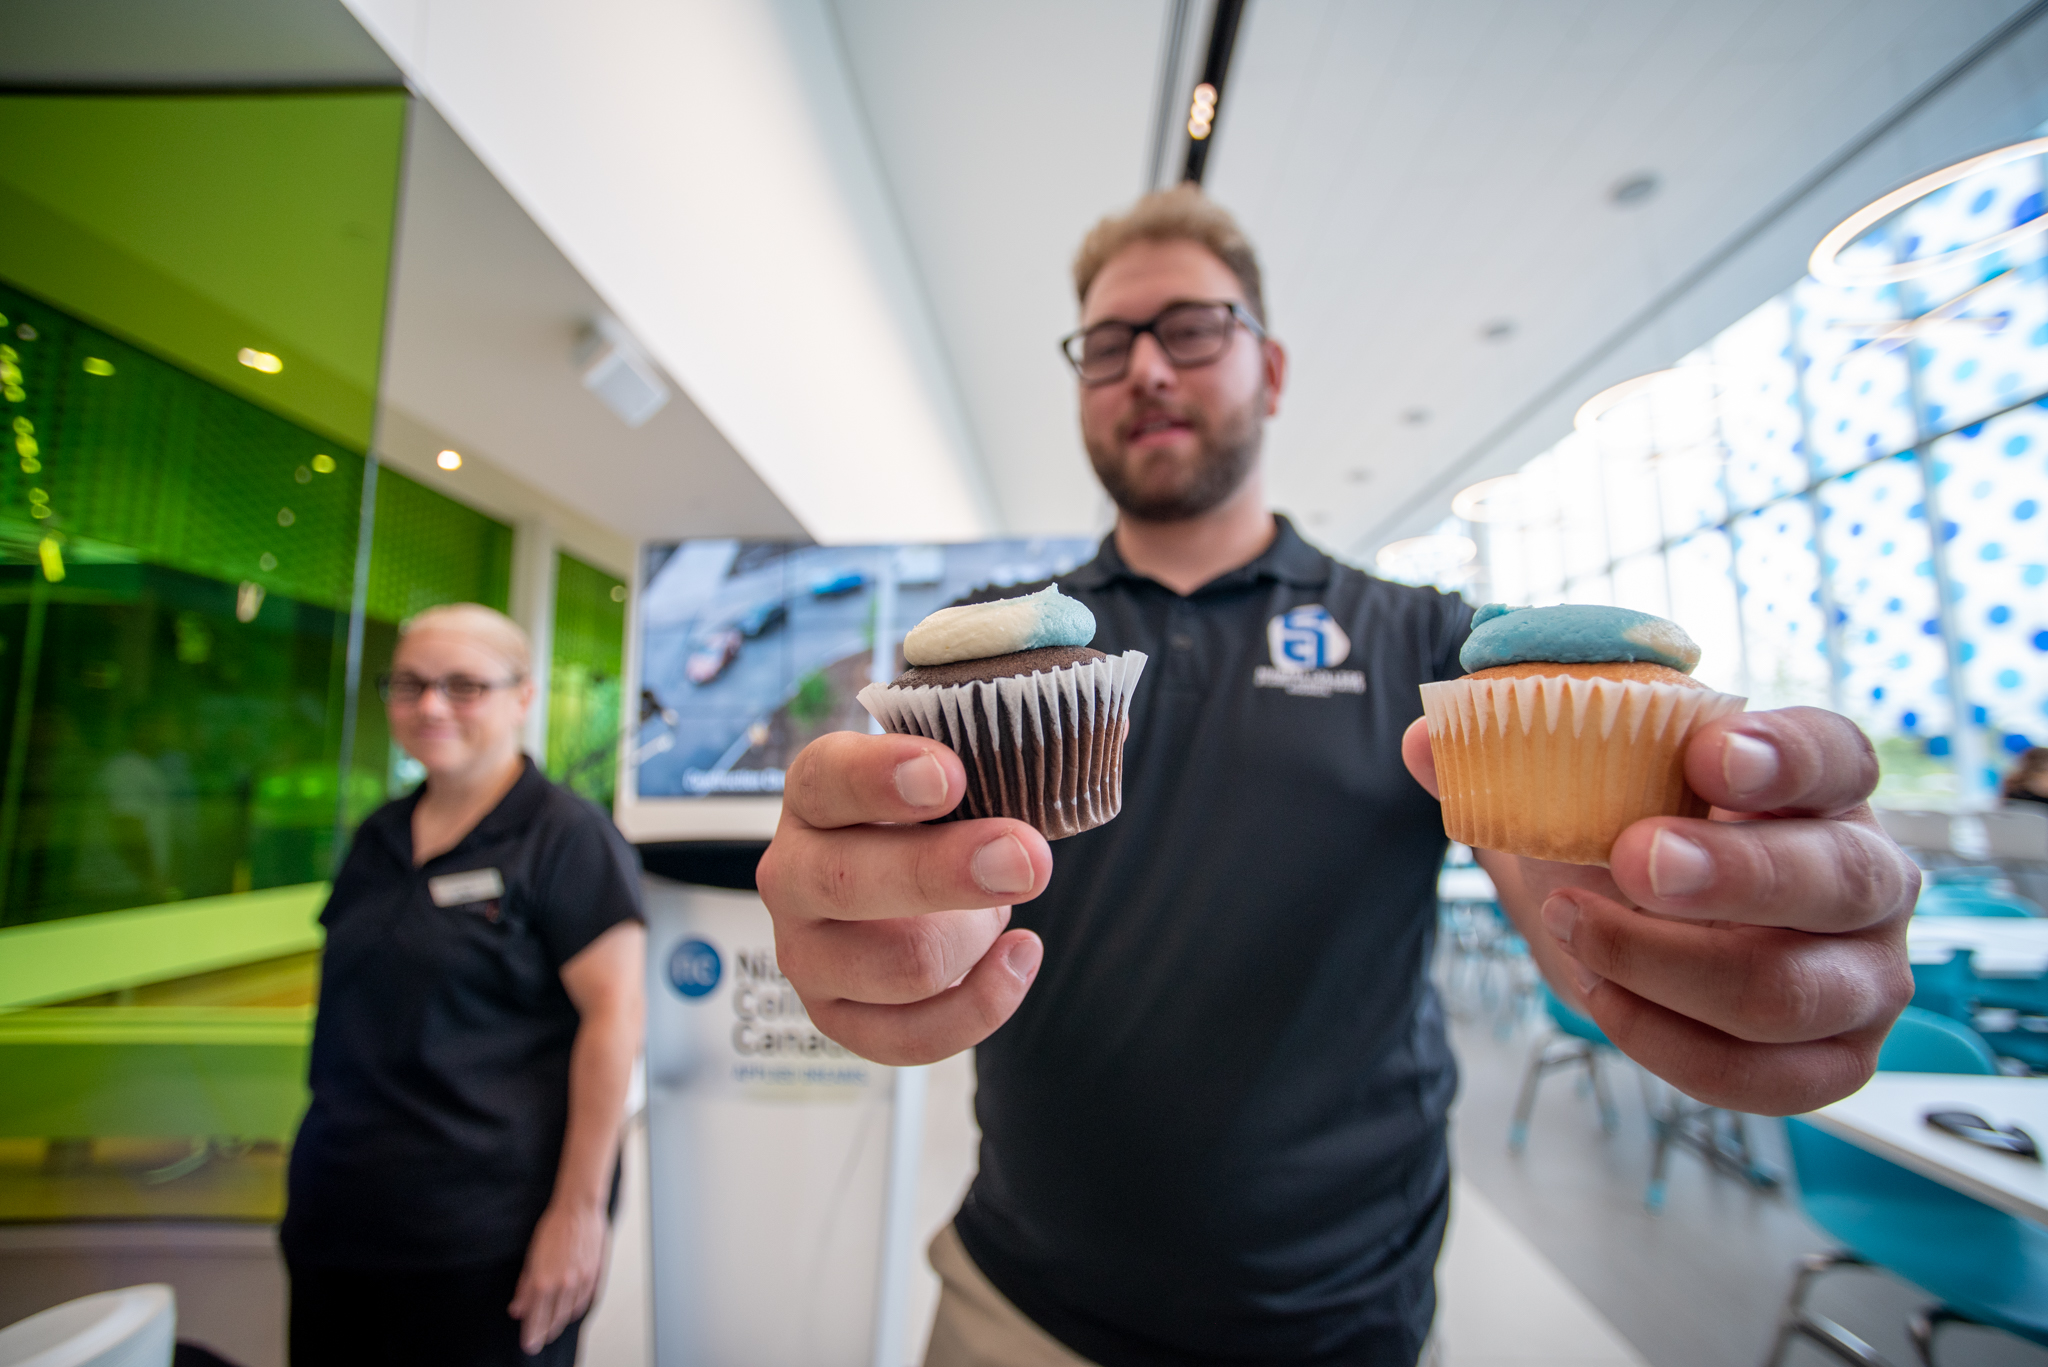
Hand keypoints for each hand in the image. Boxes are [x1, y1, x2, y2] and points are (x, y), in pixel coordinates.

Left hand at [508, 1200, 607, 1353]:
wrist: (578, 1209)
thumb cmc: (553, 1228)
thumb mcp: (531, 1257)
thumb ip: (524, 1286)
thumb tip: (517, 1309)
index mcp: (543, 1281)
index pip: (535, 1318)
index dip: (530, 1334)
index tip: (527, 1344)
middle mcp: (563, 1284)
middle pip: (553, 1320)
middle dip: (544, 1333)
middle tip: (538, 1341)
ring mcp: (581, 1281)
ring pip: (569, 1313)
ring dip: (560, 1323)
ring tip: (552, 1328)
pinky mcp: (594, 1274)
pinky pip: (585, 1301)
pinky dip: (576, 1309)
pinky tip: (570, 1311)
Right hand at [756, 730, 1051, 1064]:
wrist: (906, 881)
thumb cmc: (932, 818)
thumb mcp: (948, 776)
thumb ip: (977, 770)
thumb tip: (1048, 779)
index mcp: (813, 794)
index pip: (827, 779)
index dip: (882, 778)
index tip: (950, 776)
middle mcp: (792, 874)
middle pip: (849, 881)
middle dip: (944, 872)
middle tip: (1026, 858)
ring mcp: (805, 953)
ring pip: (902, 964)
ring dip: (975, 935)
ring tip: (1004, 906)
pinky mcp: (836, 1018)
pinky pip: (912, 1036)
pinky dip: (982, 1003)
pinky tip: (1019, 953)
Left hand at [1403, 706, 1918, 1114]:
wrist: (1642, 918)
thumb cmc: (1630, 830)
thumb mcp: (1577, 777)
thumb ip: (1506, 750)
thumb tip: (1426, 740)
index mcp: (1822, 784)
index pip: (1838, 756)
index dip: (1782, 756)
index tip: (1708, 754)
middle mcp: (1868, 877)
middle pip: (1837, 878)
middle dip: (1730, 874)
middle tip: (1632, 860)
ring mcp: (1864, 975)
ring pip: (1794, 990)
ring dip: (1671, 967)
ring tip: (1577, 928)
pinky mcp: (1835, 1058)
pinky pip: (1770, 1079)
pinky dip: (1673, 1045)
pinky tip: (1603, 997)